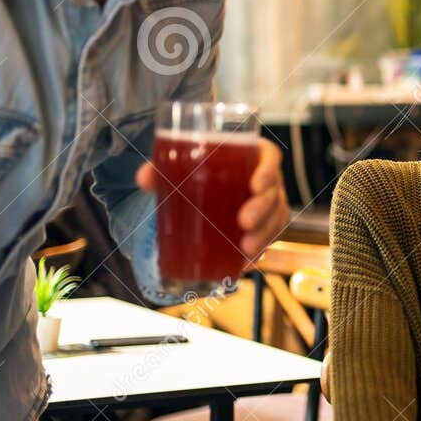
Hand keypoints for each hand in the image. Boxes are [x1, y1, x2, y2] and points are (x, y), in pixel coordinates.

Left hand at [136, 137, 289, 262]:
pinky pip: (270, 239)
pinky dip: (259, 251)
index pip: (270, 158)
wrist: (206, 190)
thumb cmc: (200, 172)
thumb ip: (163, 168)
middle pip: (274, 192)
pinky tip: (245, 263)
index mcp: (252, 157)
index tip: (255, 185)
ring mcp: (268, 205)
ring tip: (246, 249)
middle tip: (244, 221)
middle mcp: (266, 181)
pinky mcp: (264, 226)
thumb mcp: (182, 166)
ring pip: (276, 219)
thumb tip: (144, 180)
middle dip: (262, 209)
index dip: (268, 171)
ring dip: (264, 235)